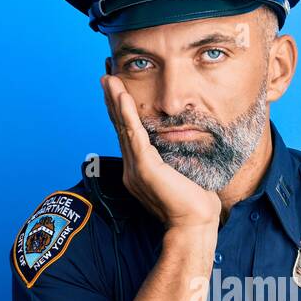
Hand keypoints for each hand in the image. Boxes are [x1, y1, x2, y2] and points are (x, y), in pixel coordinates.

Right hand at [100, 73, 221, 229]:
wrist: (194, 224)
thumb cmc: (195, 202)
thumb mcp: (182, 172)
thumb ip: (175, 157)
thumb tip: (181, 141)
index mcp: (140, 168)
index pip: (128, 133)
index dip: (121, 110)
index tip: (117, 89)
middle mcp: (132, 167)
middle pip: (119, 127)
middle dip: (112, 100)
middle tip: (106, 76)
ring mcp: (136, 168)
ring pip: (123, 127)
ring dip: (115, 101)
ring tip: (108, 79)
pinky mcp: (145, 168)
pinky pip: (133, 135)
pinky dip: (127, 113)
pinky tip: (122, 96)